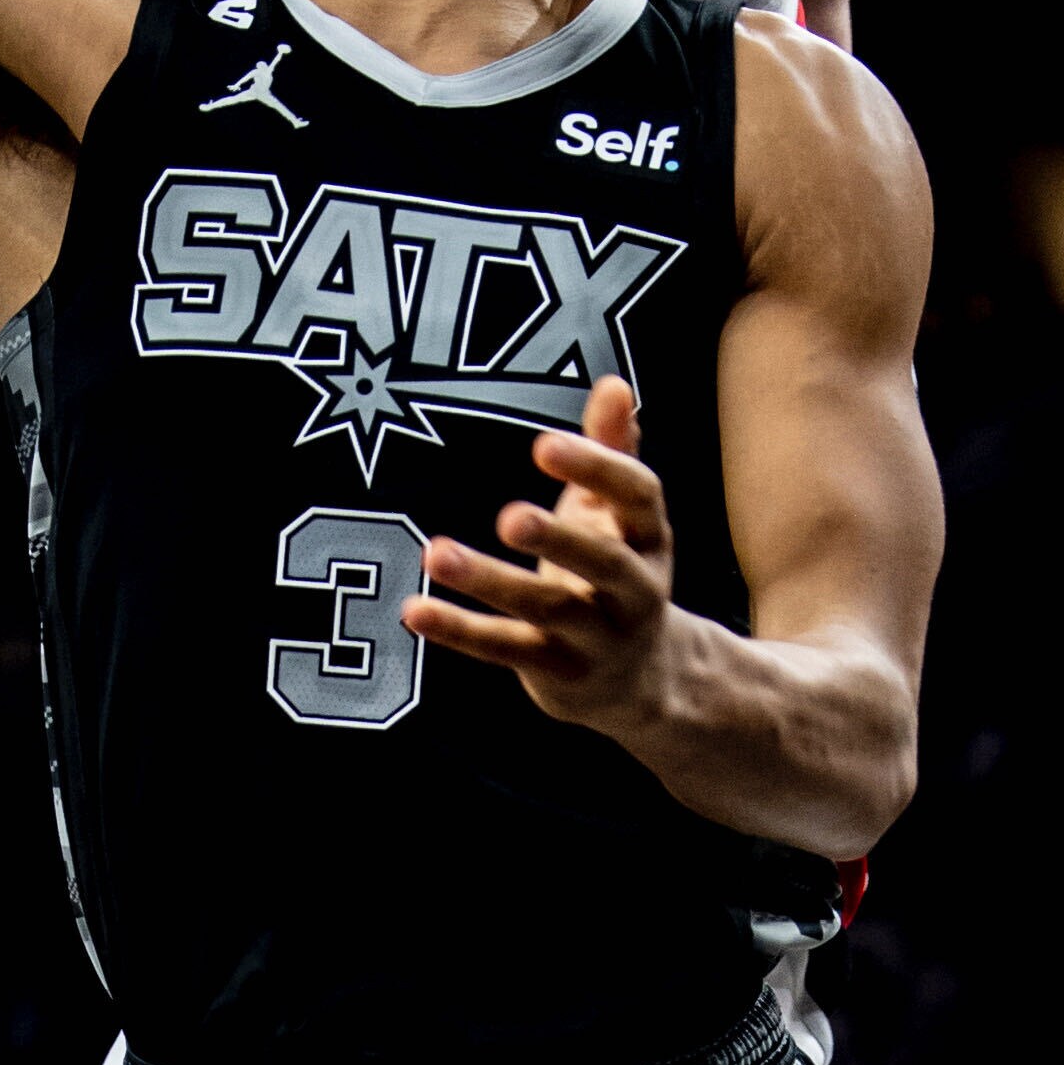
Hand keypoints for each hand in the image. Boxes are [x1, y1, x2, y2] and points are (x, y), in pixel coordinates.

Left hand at [401, 377, 678, 742]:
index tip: (543, 446)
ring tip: (437, 553)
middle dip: (559, 539)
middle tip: (509, 516)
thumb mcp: (619, 514)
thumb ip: (611, 450)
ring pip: (546, 610)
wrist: (640, 680)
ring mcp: (598, 638)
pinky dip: (458, 630)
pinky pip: (504, 649)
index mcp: (650, 537)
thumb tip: (614, 384)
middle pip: (604, 563)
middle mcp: (635, 590)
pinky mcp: (558, 674)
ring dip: (491, 582)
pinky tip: (413, 610)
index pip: (638, 496)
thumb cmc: (616, 572)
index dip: (596, 469)